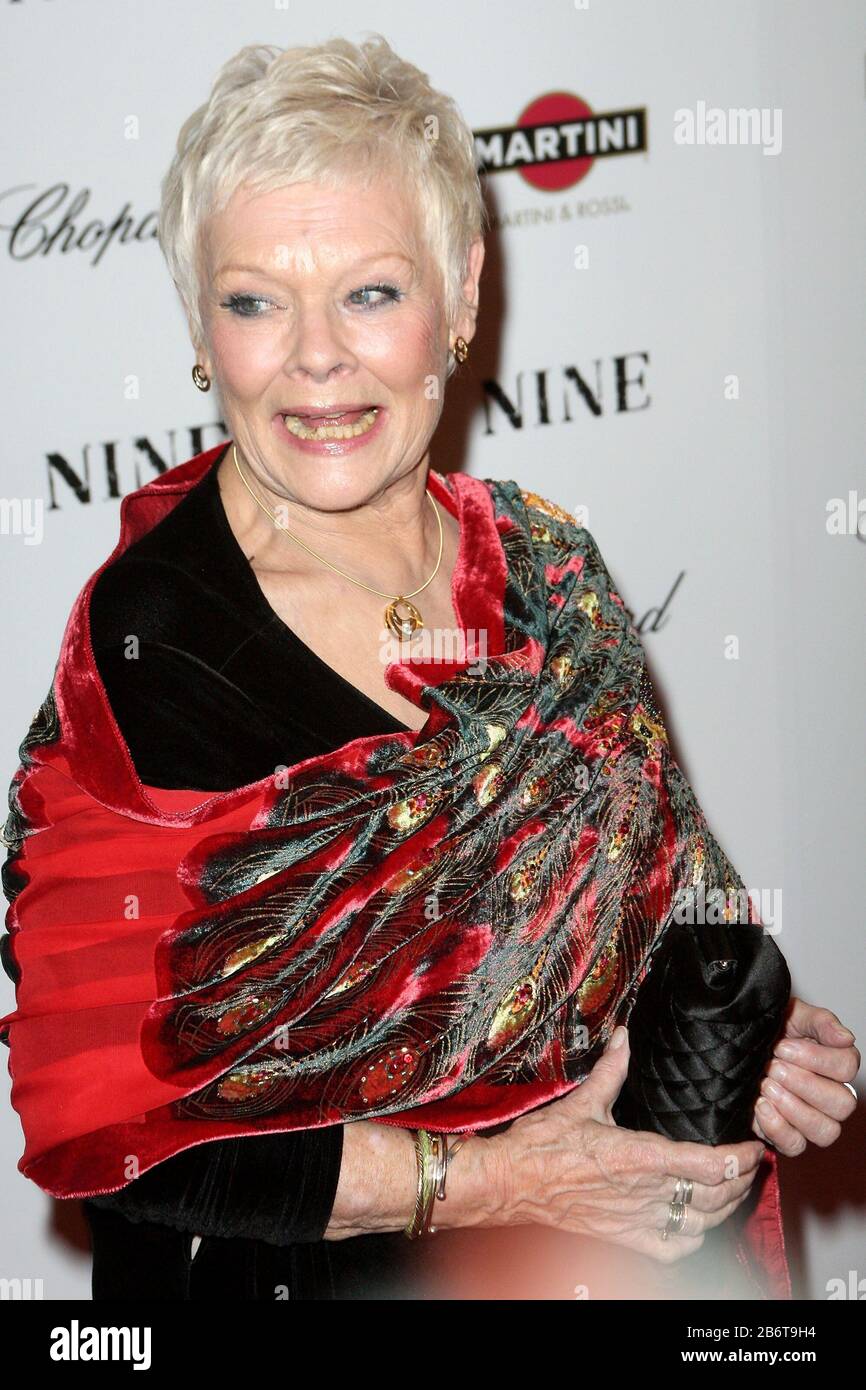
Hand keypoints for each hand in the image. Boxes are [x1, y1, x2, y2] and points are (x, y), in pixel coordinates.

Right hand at [498, 1026, 765, 1262]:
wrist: (512, 1183)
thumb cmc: (542, 1144)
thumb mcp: (582, 1101)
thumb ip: (611, 1071)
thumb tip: (625, 1038)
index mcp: (640, 1155)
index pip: (709, 1164)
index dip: (740, 1158)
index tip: (753, 1146)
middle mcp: (645, 1191)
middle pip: (714, 1196)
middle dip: (741, 1181)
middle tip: (750, 1164)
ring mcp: (636, 1219)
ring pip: (700, 1224)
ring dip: (724, 1209)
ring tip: (733, 1191)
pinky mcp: (623, 1237)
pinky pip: (672, 1248)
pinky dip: (693, 1238)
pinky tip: (697, 1225)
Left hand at [753, 997, 859, 1155]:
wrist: (732, 1048)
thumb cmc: (768, 1030)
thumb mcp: (791, 1015)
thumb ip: (820, 1022)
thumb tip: (846, 1037)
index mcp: (836, 1063)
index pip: (847, 1067)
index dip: (817, 1059)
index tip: (783, 1048)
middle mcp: (831, 1095)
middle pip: (842, 1104)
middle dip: (805, 1084)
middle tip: (773, 1067)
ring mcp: (811, 1120)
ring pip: (825, 1132)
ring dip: (794, 1109)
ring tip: (766, 1086)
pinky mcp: (788, 1137)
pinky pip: (794, 1146)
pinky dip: (777, 1128)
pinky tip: (760, 1106)